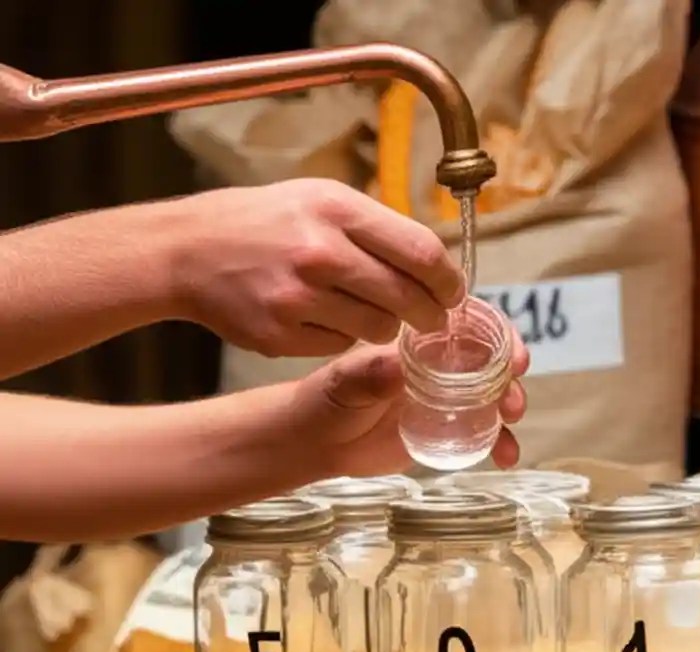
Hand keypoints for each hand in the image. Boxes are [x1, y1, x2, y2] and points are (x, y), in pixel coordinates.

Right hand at [167, 178, 465, 356]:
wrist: (187, 250)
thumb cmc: (264, 221)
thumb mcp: (320, 199)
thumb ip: (375, 227)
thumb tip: (434, 263)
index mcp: (337, 211)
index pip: (422, 251)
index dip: (449, 279)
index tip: (454, 292)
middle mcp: (320, 253)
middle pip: (408, 297)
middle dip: (431, 314)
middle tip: (432, 318)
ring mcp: (298, 298)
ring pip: (380, 328)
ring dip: (386, 326)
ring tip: (367, 309)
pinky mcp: (280, 335)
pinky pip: (340, 346)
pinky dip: (343, 336)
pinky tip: (323, 317)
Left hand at [279, 337, 529, 474]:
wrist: (316, 442)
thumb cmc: (327, 399)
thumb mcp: (344, 383)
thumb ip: (369, 373)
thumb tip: (399, 366)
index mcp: (420, 343)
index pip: (468, 325)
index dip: (498, 334)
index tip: (512, 353)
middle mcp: (441, 366)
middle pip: (490, 360)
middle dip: (510, 374)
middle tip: (513, 396)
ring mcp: (448, 398)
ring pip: (493, 395)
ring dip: (511, 404)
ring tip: (512, 422)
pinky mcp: (448, 430)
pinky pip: (484, 433)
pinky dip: (502, 443)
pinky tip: (507, 458)